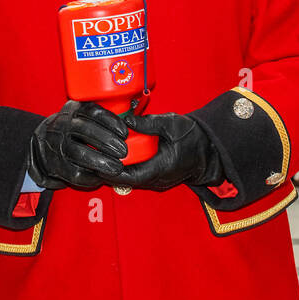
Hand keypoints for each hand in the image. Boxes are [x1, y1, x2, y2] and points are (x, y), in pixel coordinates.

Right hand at [27, 101, 127, 189]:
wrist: (40, 147)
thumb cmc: (70, 131)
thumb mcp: (80, 116)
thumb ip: (100, 119)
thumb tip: (131, 124)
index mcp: (72, 110)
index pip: (92, 111)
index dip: (111, 121)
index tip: (125, 132)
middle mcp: (62, 125)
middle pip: (86, 131)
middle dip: (108, 142)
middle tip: (123, 151)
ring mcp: (57, 145)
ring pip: (80, 153)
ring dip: (101, 161)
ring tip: (116, 167)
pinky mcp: (55, 165)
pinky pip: (74, 172)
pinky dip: (90, 176)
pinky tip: (101, 177)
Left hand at [103, 112, 224, 191]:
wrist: (208, 149)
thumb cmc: (193, 137)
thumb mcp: (171, 124)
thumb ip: (149, 123)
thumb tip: (127, 120)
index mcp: (160, 167)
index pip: (129, 176)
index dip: (110, 171)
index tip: (96, 162)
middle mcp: (156, 178)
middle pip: (125, 180)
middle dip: (107, 170)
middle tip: (89, 158)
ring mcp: (156, 179)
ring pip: (129, 178)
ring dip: (114, 169)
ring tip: (96, 157)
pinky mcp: (155, 175)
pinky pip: (136, 174)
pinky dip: (124, 167)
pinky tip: (112, 156)